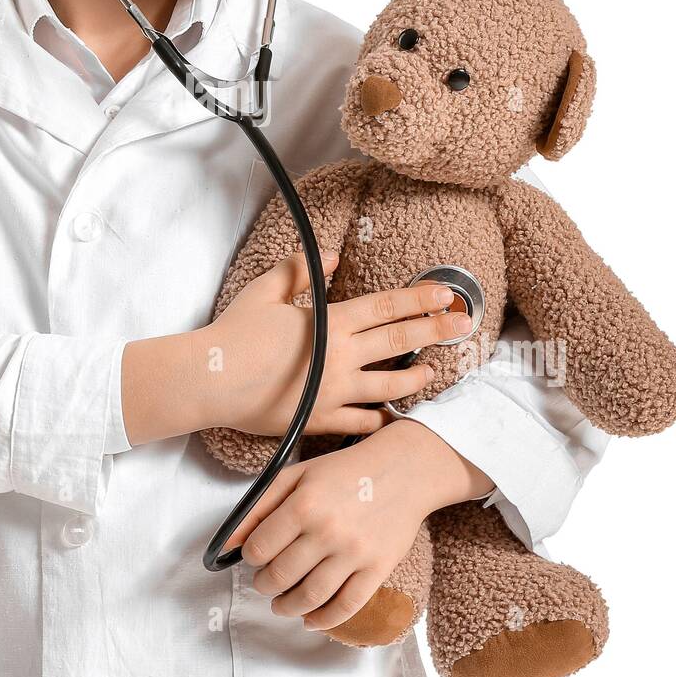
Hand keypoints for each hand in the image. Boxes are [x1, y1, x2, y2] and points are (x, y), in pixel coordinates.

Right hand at [199, 249, 472, 437]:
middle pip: (400, 341)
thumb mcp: (266, 291)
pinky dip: (377, 419)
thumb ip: (300, 270)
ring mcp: (334, 392)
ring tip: (433, 372)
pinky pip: (360, 423)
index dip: (420, 299)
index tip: (447, 295)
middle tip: (464, 325)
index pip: (387, 307)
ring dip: (415, 377)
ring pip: (388, 386)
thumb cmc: (234, 332)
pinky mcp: (320, 419)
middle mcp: (341, 357)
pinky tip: (388, 416)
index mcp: (331, 323)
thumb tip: (330, 253)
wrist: (211, 380)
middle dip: (436, 331)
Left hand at [222, 418, 450, 629]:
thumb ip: (259, 506)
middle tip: (265, 583)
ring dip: (286, 608)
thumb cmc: (344, 471)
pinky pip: (346, 606)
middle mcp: (327, 531)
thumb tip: (228, 543)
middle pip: (280, 577)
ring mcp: (355, 553)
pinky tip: (310, 619)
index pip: (260, 549)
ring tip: (281, 604)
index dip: (251, 558)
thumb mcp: (297, 475)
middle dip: (265, 585)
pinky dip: (323, 621)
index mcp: (304, 504)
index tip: (255, 558)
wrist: (403, 470)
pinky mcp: (378, 569)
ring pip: (309, 597)